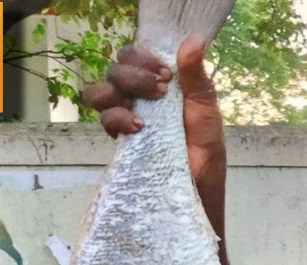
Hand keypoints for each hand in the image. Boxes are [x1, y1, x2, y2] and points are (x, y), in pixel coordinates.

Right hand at [81, 35, 224, 188]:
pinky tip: (139, 128)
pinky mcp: (119, 139)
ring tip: (144, 113)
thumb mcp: (206, 107)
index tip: (165, 73)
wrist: (200, 184)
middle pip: (115, 69)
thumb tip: (194, 39)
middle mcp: (137, 96)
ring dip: (118, 93)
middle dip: (134, 76)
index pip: (133, 55)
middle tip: (160, 92)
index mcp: (156, 82)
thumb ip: (196, 75)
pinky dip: (118, 118)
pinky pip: (104, 119)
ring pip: (100, 91)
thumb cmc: (205, 146)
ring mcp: (126, 116)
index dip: (142, 57)